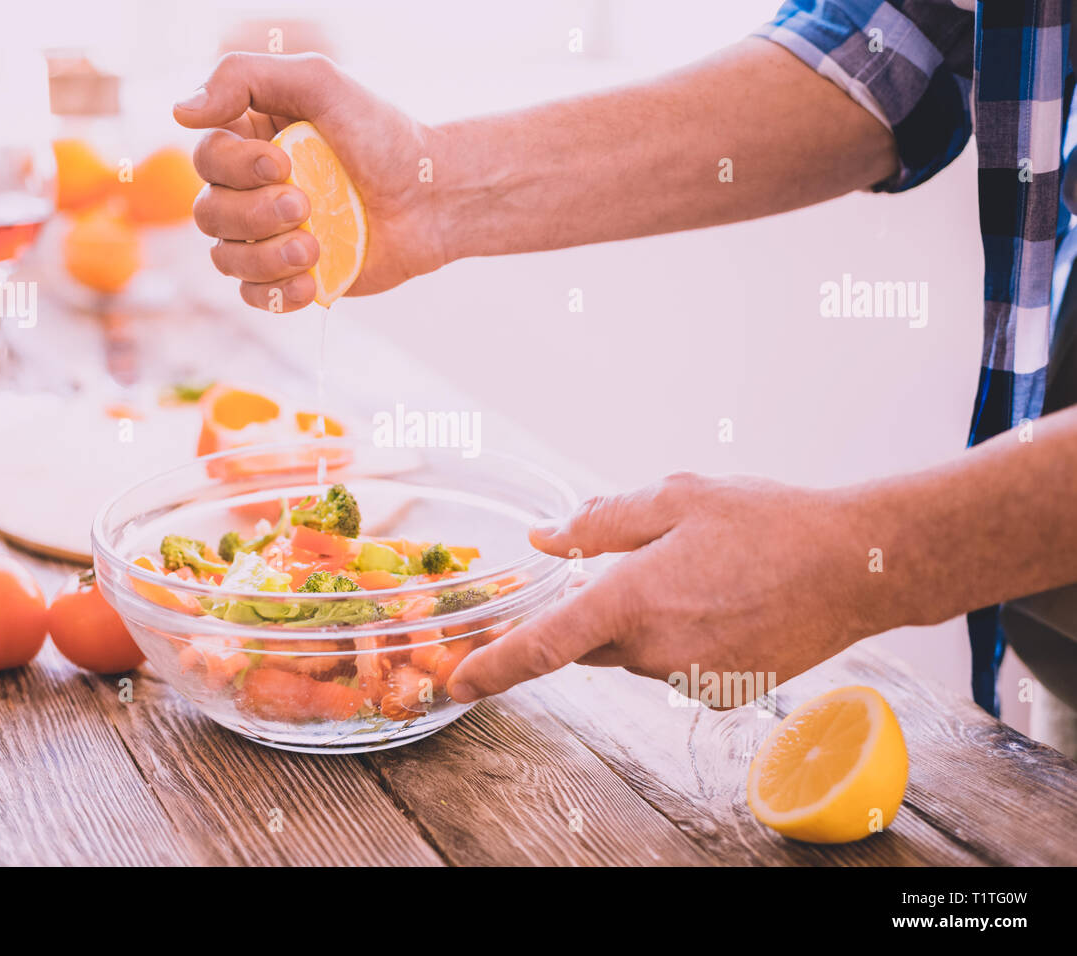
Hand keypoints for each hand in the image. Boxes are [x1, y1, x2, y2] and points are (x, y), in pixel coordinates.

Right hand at [174, 53, 446, 311]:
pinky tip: (308, 282)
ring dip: (266, 256)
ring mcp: (269, 237)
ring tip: (314, 247)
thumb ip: (243, 77)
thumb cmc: (381, 135)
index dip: (234, 168)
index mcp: (249, 141)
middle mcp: (250, 190)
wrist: (432, 198)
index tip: (283, 162)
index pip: (205, 159)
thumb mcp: (319, 83)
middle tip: (306, 204)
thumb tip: (178, 112)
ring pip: (226, 259)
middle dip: (255, 214)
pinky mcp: (291, 275)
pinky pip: (255, 296)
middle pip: (207, 214)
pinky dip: (275, 293)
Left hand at [447, 473, 906, 706]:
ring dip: (644, 617)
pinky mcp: (721, 693)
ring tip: (705, 570)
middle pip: (589, 640)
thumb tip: (543, 538)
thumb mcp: (677, 498)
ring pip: (634, 651)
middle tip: (647, 564)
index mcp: (632, 600)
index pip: (542, 646)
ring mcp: (690, 678)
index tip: (456, 683)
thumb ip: (600, 523)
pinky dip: (682, 635)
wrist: (858, 567)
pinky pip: (674, 664)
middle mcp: (654, 651)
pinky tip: (727, 598)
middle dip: (595, 608)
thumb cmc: (768, 522)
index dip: (492, 667)